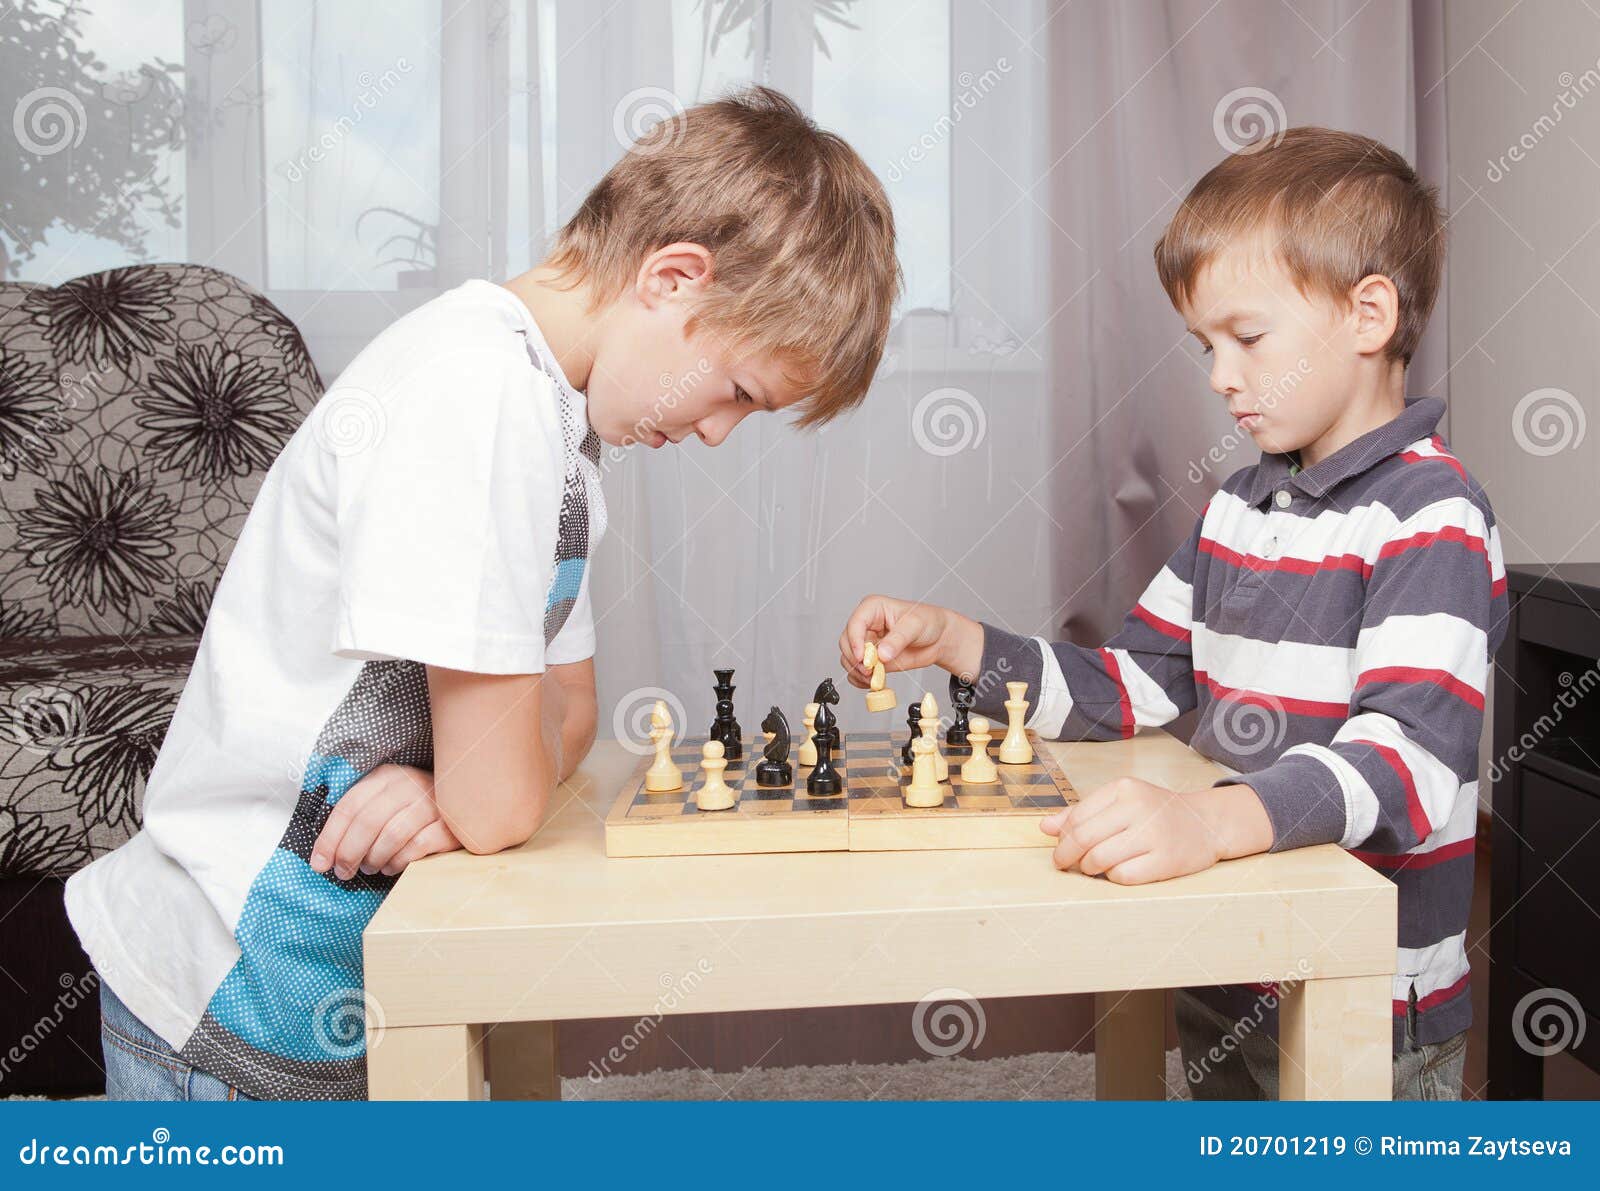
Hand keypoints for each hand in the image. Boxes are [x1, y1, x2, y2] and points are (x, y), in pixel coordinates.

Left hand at [309, 763, 462, 879]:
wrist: (465, 806)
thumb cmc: (413, 811)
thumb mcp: (384, 803)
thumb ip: (357, 818)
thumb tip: (323, 855)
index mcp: (386, 777)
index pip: (349, 806)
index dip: (330, 838)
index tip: (319, 864)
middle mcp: (409, 784)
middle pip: (368, 821)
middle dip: (349, 853)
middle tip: (344, 872)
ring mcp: (432, 803)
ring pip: (392, 835)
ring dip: (375, 858)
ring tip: (371, 867)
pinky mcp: (450, 823)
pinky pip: (416, 847)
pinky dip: (398, 862)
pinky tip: (392, 866)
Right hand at [837, 595, 981, 687]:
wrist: (939, 639)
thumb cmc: (928, 622)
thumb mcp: (915, 626)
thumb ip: (897, 640)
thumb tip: (881, 655)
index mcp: (873, 608)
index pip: (855, 623)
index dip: (855, 641)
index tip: (863, 657)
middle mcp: (866, 625)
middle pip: (846, 642)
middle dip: (855, 659)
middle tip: (870, 671)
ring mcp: (867, 643)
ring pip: (848, 658)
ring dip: (857, 671)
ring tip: (874, 679)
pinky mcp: (871, 659)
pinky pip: (856, 671)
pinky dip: (860, 680)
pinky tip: (872, 683)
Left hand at [1039, 777, 1229, 884]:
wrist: (1206, 823)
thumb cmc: (1157, 812)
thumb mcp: (1121, 802)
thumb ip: (1083, 813)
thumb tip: (1045, 827)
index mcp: (1124, 789)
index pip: (1077, 817)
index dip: (1062, 838)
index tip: (1059, 849)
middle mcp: (1138, 808)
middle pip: (1083, 839)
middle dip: (1066, 856)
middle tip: (1064, 864)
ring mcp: (1153, 834)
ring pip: (1099, 859)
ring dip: (1089, 868)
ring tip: (1093, 867)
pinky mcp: (1165, 861)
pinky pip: (1123, 876)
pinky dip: (1113, 878)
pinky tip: (1117, 871)